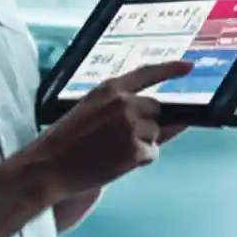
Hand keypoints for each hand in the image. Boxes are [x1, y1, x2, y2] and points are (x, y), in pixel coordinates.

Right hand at [12, 61, 192, 202]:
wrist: (48, 169)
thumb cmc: (66, 141)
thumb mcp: (91, 112)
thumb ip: (124, 106)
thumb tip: (161, 110)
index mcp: (109, 88)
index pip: (147, 73)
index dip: (170, 69)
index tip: (189, 67)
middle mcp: (124, 103)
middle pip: (156, 109)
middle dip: (146, 123)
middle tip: (118, 139)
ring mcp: (131, 126)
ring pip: (155, 133)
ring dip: (142, 143)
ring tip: (111, 152)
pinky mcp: (136, 150)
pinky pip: (152, 153)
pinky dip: (139, 161)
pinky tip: (115, 163)